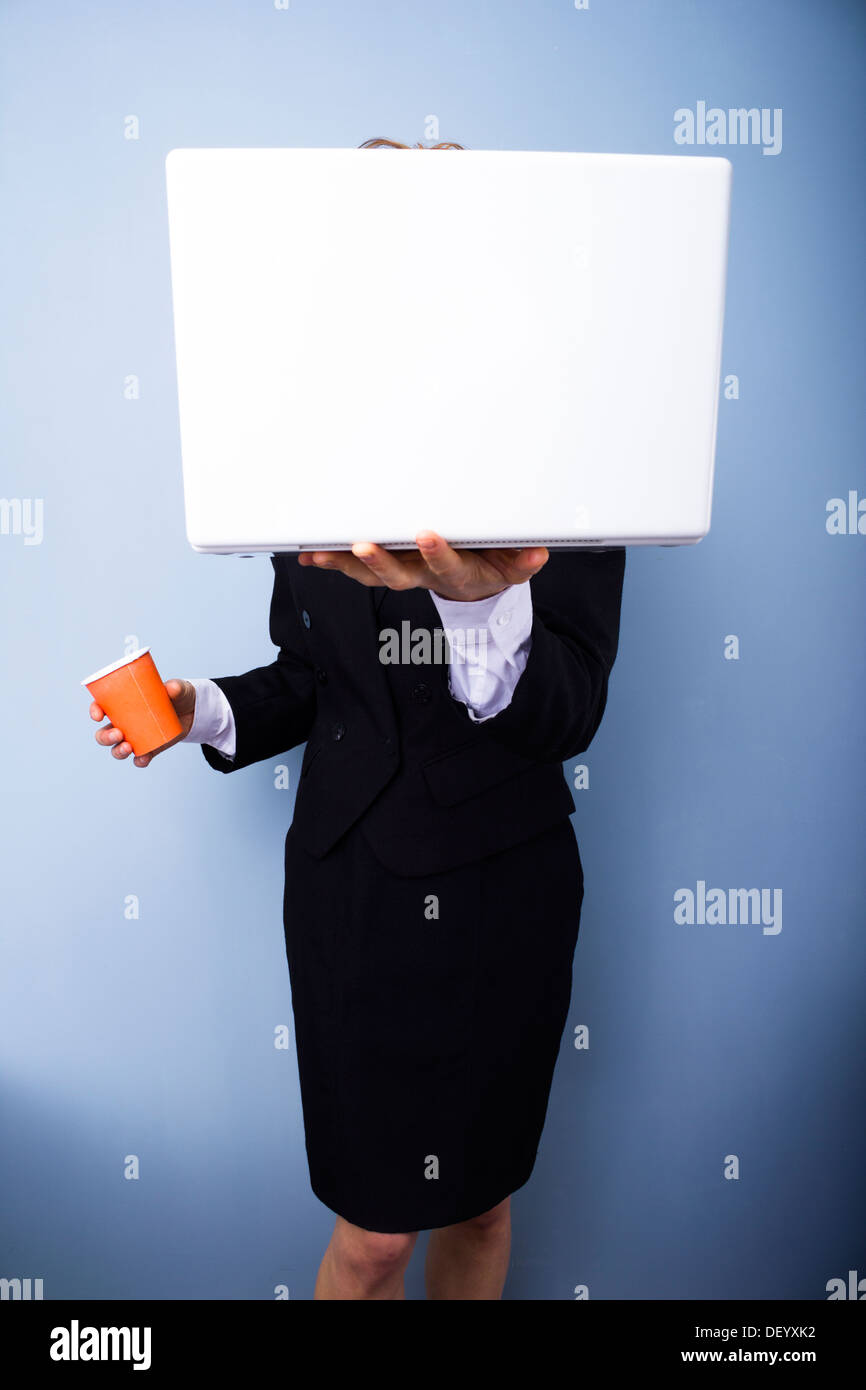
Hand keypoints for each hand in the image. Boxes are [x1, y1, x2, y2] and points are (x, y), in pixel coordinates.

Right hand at [90, 677, 196, 767]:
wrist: (193, 711)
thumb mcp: (178, 688)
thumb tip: (172, 688)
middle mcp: (124, 723)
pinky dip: (140, 760)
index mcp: (123, 704)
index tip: (98, 714)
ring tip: (128, 747)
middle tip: (118, 734)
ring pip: (117, 748)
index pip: (101, 707)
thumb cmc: (177, 695)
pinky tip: (142, 759)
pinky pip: (140, 758)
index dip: (94, 711)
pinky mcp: (149, 748)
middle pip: (104, 734)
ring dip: (118, 751)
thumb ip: (176, 687)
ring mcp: (135, 737)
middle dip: (105, 737)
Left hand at [297, 530, 548, 601]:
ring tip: (321, 553)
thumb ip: (523, 561)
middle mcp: (424, 575)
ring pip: (371, 574)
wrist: (475, 584)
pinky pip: (357, 568)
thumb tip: (538, 554)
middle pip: (398, 575)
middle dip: (379, 561)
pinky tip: (311, 553)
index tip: (428, 535)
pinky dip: (335, 561)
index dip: (437, 553)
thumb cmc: (491, 563)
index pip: (447, 564)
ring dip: (345, 564)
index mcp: (457, 571)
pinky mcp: (388, 567)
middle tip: (363, 545)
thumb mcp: (513, 566)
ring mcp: (404, 573)